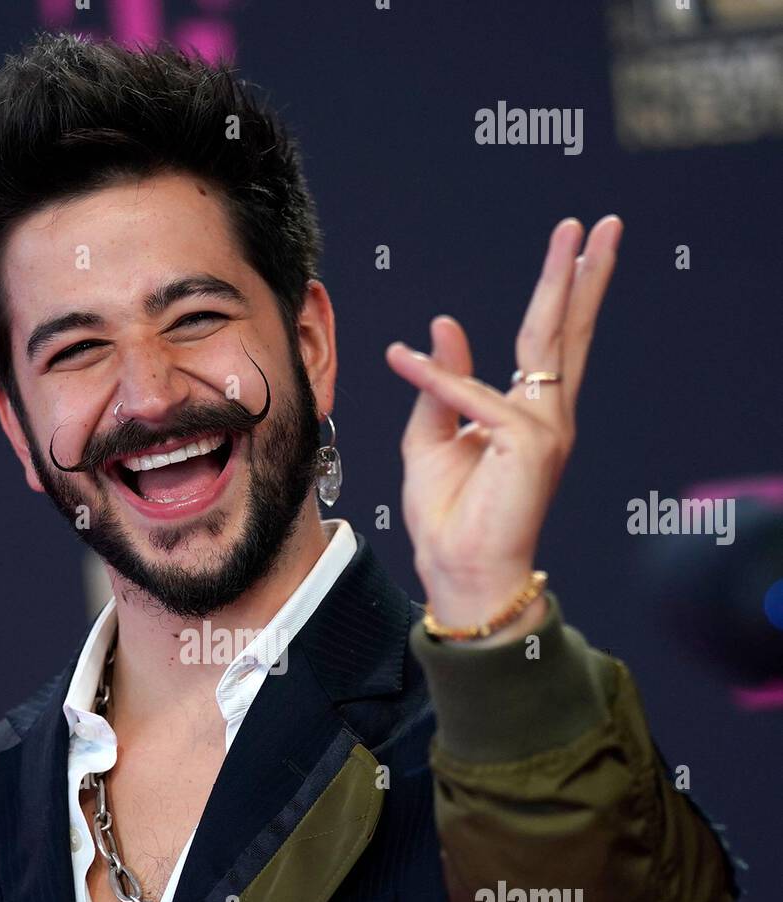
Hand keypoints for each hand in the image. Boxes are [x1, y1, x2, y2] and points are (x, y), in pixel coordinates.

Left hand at [385, 215, 622, 643]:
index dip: (562, 297)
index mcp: (526, 417)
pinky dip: (440, 381)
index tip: (575, 250)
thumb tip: (444, 326)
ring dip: (555, 287)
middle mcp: (546, 418)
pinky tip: (404, 359)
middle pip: (568, 334)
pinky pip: (476, 399)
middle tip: (604, 223)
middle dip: (585, 275)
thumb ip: (441, 384)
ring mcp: (545, 430)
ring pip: (545, 343)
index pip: (549, 347)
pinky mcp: (528, 445)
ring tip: (571, 237)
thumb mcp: (431, 439)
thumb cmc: (449, 517)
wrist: (458, 570)